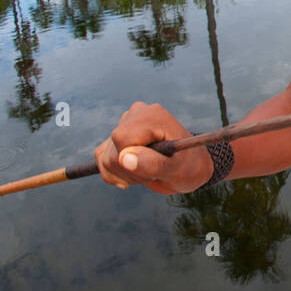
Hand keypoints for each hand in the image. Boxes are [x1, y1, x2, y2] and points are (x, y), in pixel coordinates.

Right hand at [93, 101, 212, 194]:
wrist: (189, 168)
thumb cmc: (189, 167)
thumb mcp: (178, 169)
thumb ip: (153, 163)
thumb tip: (124, 158)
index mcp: (153, 116)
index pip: (122, 138)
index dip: (131, 159)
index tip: (150, 169)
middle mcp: (137, 114)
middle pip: (112, 149)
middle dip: (129, 171)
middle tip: (153, 173)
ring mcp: (125, 124)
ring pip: (104, 156)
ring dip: (123, 174)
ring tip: (147, 173)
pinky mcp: (117, 137)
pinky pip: (101, 157)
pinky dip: (113, 173)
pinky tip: (132, 177)